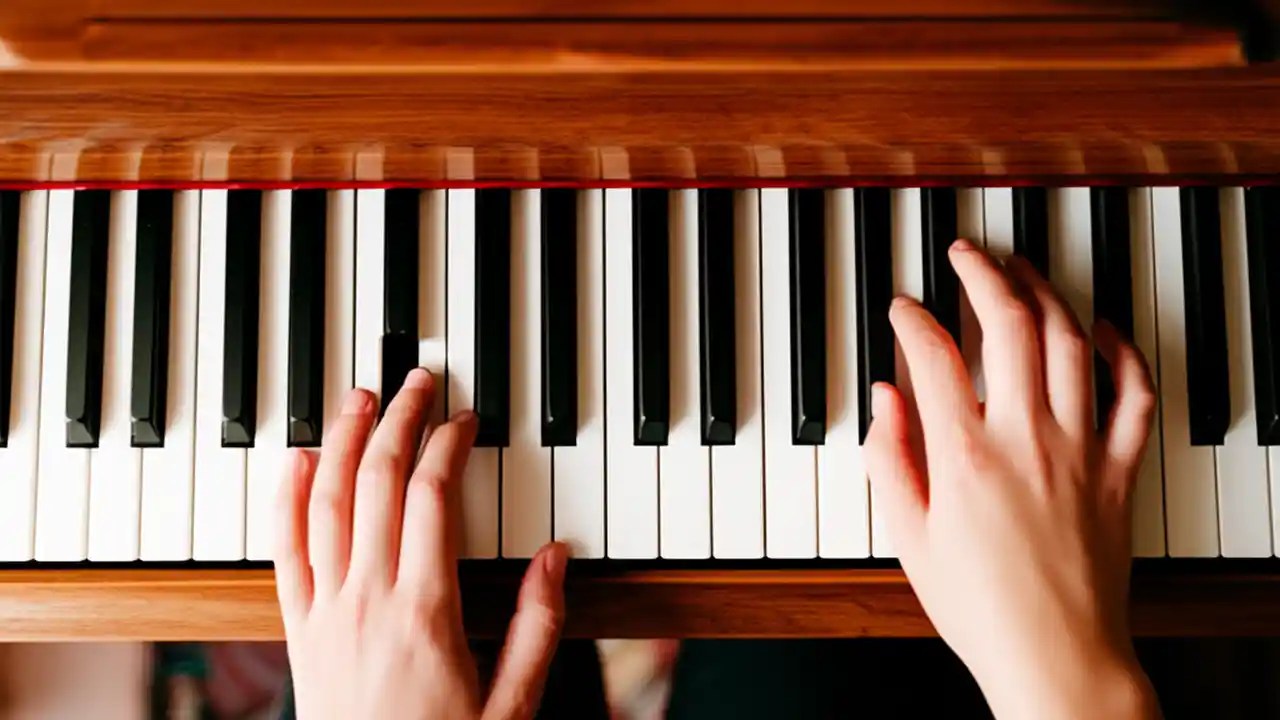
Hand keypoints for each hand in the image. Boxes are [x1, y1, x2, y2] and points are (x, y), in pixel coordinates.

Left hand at [273, 369, 568, 719]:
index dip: (448, 445)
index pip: (432, 497)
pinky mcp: (296, 626)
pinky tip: (296, 458)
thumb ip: (537, 625)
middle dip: (399, 420)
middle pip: (376, 481)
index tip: (464, 420)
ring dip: (343, 439)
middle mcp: (367, 599)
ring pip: (325, 501)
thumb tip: (556, 554)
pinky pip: (283, 547)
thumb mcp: (514, 703)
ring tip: (361, 396)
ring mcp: (324, 610)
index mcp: (425, 611)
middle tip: (417, 381)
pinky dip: (285, 496)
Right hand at [866, 240, 1159, 719]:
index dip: (912, 317)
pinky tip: (1102, 329)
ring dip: (1045, 294)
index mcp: (964, 455)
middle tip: (965, 253)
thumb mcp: (909, 537)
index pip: (933, 354)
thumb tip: (885, 399)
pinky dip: (1122, 352)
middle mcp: (1026, 438)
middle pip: (1009, 325)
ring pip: (1069, 342)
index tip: (902, 306)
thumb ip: (889, 458)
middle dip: (983, 273)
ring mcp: (1079, 448)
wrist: (1056, 656)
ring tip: (1022, 270)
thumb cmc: (981, 607)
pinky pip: (1133, 394)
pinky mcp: (1117, 468)